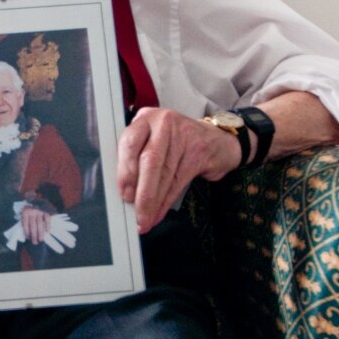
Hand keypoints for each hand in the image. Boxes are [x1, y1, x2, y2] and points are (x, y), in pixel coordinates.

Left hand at [21, 205, 52, 244]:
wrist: (37, 199)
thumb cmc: (30, 209)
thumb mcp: (24, 212)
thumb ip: (24, 221)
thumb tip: (23, 233)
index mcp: (25, 212)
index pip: (25, 224)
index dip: (27, 232)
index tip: (28, 238)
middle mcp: (32, 211)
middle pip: (33, 226)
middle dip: (34, 235)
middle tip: (35, 242)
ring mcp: (40, 211)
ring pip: (40, 224)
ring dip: (41, 233)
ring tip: (41, 239)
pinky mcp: (47, 210)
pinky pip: (47, 220)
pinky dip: (47, 226)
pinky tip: (47, 232)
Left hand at [117, 107, 242, 234]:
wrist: (215, 140)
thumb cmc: (175, 143)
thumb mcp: (152, 140)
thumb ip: (135, 158)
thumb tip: (123, 192)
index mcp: (145, 118)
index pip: (130, 143)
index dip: (125, 171)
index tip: (123, 193)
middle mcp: (163, 123)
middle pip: (149, 160)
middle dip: (141, 191)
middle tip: (135, 212)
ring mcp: (183, 135)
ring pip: (164, 174)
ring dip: (153, 202)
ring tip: (145, 220)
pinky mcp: (199, 152)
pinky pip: (178, 182)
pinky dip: (166, 202)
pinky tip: (158, 214)